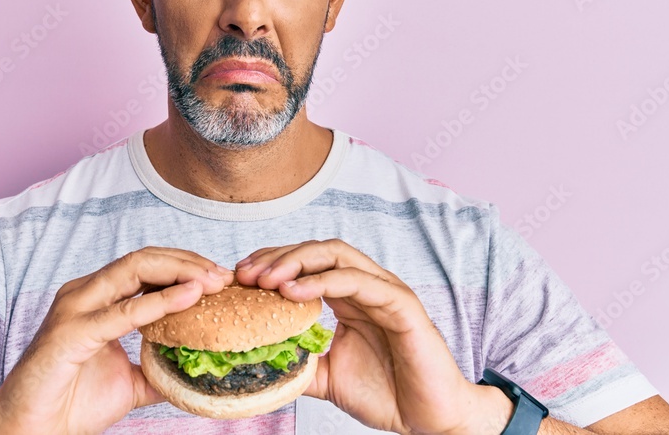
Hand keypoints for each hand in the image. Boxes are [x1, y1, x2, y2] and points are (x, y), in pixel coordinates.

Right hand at [0, 247, 233, 434]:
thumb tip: (196, 367)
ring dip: (178, 272)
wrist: (32, 429)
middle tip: (224, 276)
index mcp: (96, 297)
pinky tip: (188, 298)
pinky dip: (158, 302)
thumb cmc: (72, 402)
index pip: (147, 265)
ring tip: (211, 282)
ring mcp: (74, 307)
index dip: (185, 266)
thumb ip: (159, 366)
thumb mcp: (130, 381)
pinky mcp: (70, 332)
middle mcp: (83, 292)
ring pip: (133, 270)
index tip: (221, 279)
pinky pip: (121, 312)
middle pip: (144, 259)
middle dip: (188, 262)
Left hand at [235, 240, 512, 434]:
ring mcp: (385, 291)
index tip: (238, 278)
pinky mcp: (402, 305)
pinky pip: (359, 281)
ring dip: (296, 262)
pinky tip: (294, 292)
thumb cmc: (388, 395)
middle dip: (278, 257)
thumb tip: (260, 361)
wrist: (430, 421)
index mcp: (349, 297)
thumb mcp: (328, 377)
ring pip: (336, 255)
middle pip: (317, 250)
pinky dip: (324, 281)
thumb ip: (299, 362)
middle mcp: (367, 285)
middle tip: (244, 274)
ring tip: (265, 279)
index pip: (307, 263)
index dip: (271, 263)